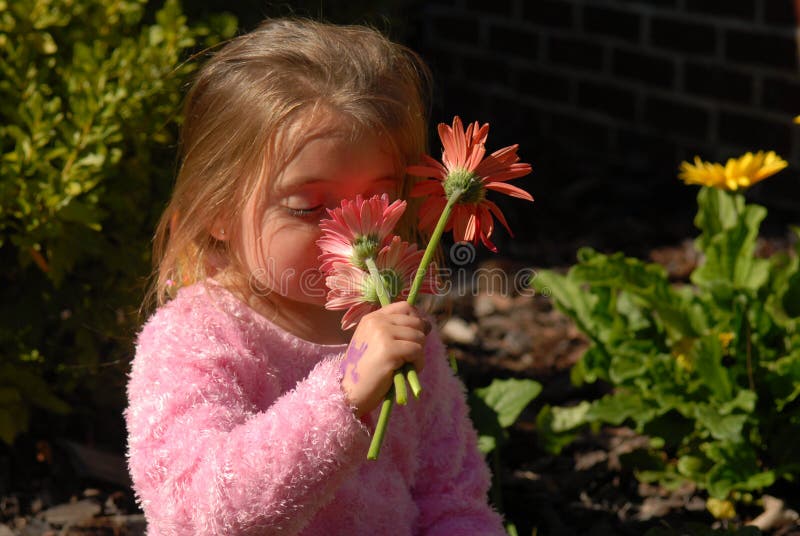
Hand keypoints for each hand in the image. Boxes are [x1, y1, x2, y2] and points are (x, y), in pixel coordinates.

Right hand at [340, 301, 430, 417]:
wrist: (350, 391)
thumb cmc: (366, 371)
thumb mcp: (378, 343)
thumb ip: (398, 331)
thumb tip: (428, 325)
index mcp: (372, 318)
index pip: (405, 307)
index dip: (416, 320)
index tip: (413, 337)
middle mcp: (377, 321)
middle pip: (416, 322)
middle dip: (418, 340)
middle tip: (408, 357)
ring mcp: (382, 334)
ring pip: (419, 337)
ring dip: (418, 354)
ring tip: (405, 365)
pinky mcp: (389, 350)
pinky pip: (417, 351)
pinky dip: (417, 364)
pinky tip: (404, 371)